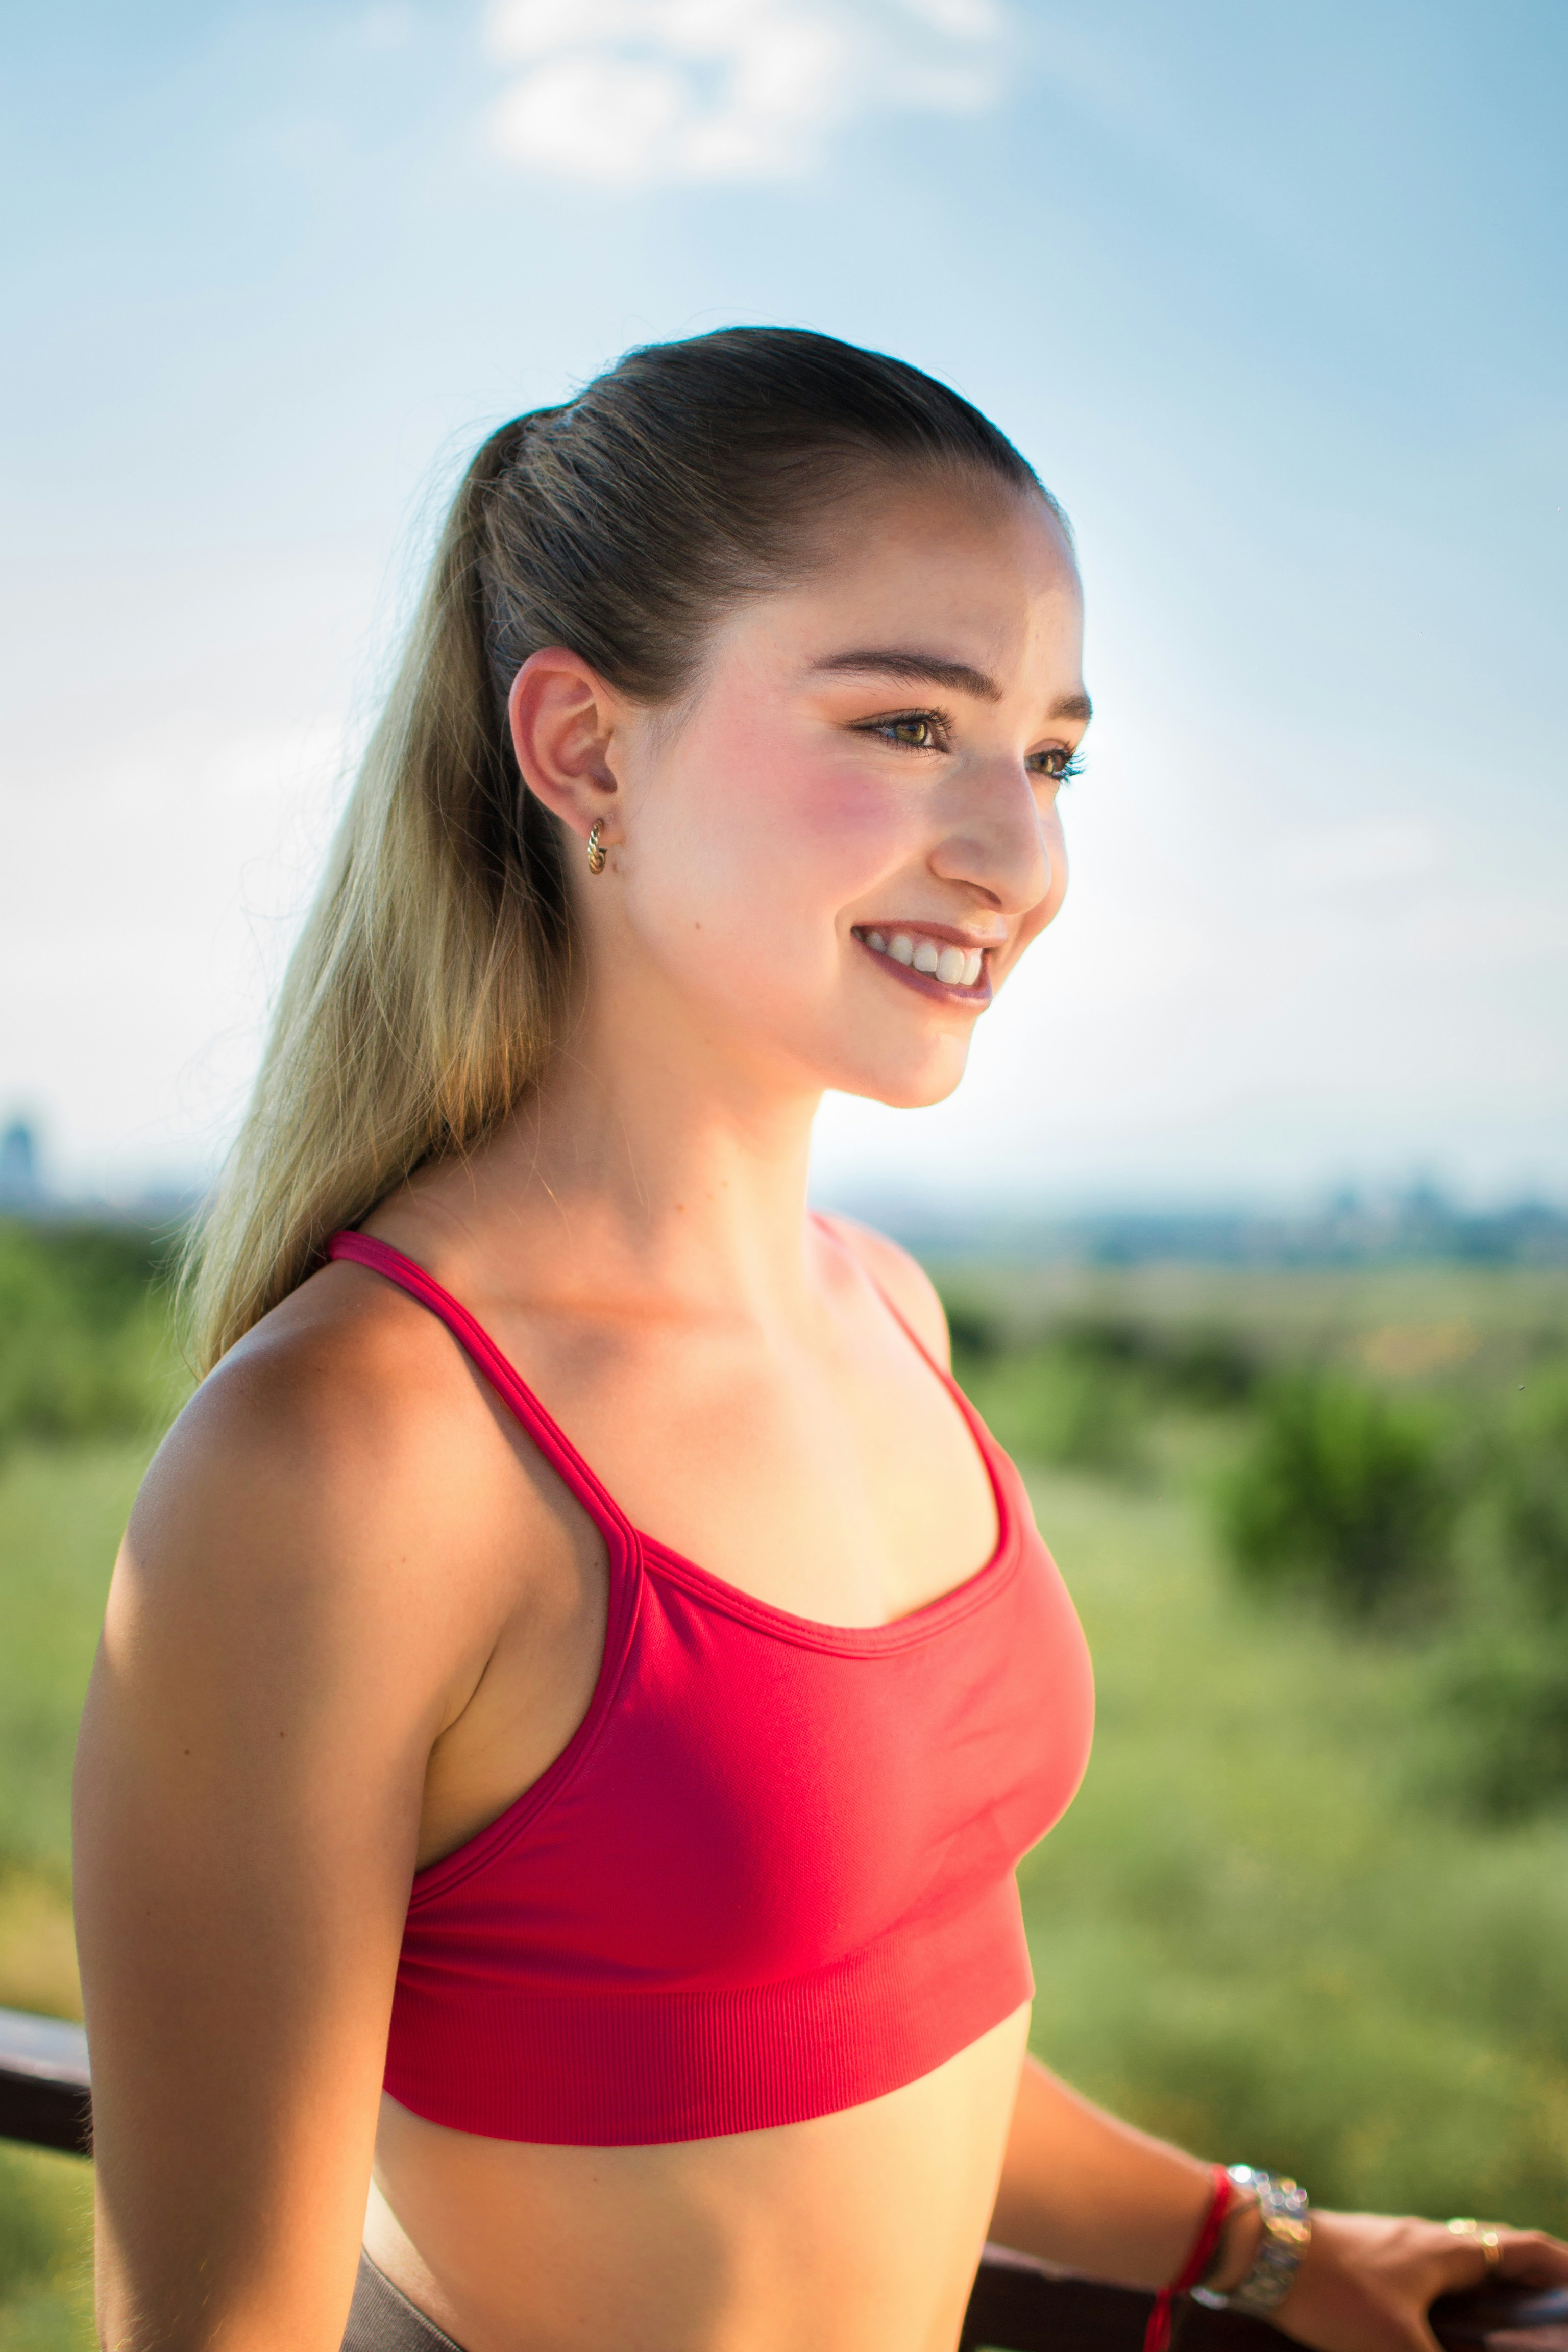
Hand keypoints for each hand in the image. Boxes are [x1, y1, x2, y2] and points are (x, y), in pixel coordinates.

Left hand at [1278, 2209, 1567, 2351]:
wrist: (1260, 2249)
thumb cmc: (1334, 2292)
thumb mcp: (1396, 2347)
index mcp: (1448, 2250)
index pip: (1522, 2249)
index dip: (1559, 2266)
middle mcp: (1426, 2237)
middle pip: (1493, 2251)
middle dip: (1528, 2278)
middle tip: (1548, 2312)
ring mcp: (1392, 2242)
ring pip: (1455, 2261)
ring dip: (1485, 2284)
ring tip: (1502, 2321)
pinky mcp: (1364, 2254)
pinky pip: (1422, 2271)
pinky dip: (1445, 2292)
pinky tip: (1438, 2319)